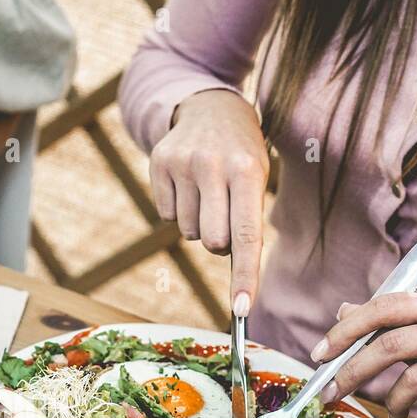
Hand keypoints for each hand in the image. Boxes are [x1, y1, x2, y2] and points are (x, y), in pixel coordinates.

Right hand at [148, 89, 267, 314]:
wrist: (212, 106)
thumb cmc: (242, 154)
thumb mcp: (257, 177)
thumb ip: (248, 223)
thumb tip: (237, 286)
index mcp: (247, 170)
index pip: (247, 236)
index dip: (245, 277)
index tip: (242, 310)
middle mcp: (213, 165)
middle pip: (213, 241)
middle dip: (221, 241)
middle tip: (227, 212)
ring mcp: (182, 163)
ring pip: (189, 231)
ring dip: (199, 223)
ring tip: (207, 191)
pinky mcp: (158, 164)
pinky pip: (167, 216)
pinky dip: (178, 210)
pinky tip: (188, 185)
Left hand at [310, 290, 416, 417]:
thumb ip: (394, 329)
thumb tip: (343, 310)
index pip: (388, 306)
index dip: (348, 329)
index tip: (319, 356)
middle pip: (393, 343)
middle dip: (354, 372)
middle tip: (332, 395)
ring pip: (416, 379)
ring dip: (394, 404)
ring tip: (396, 416)